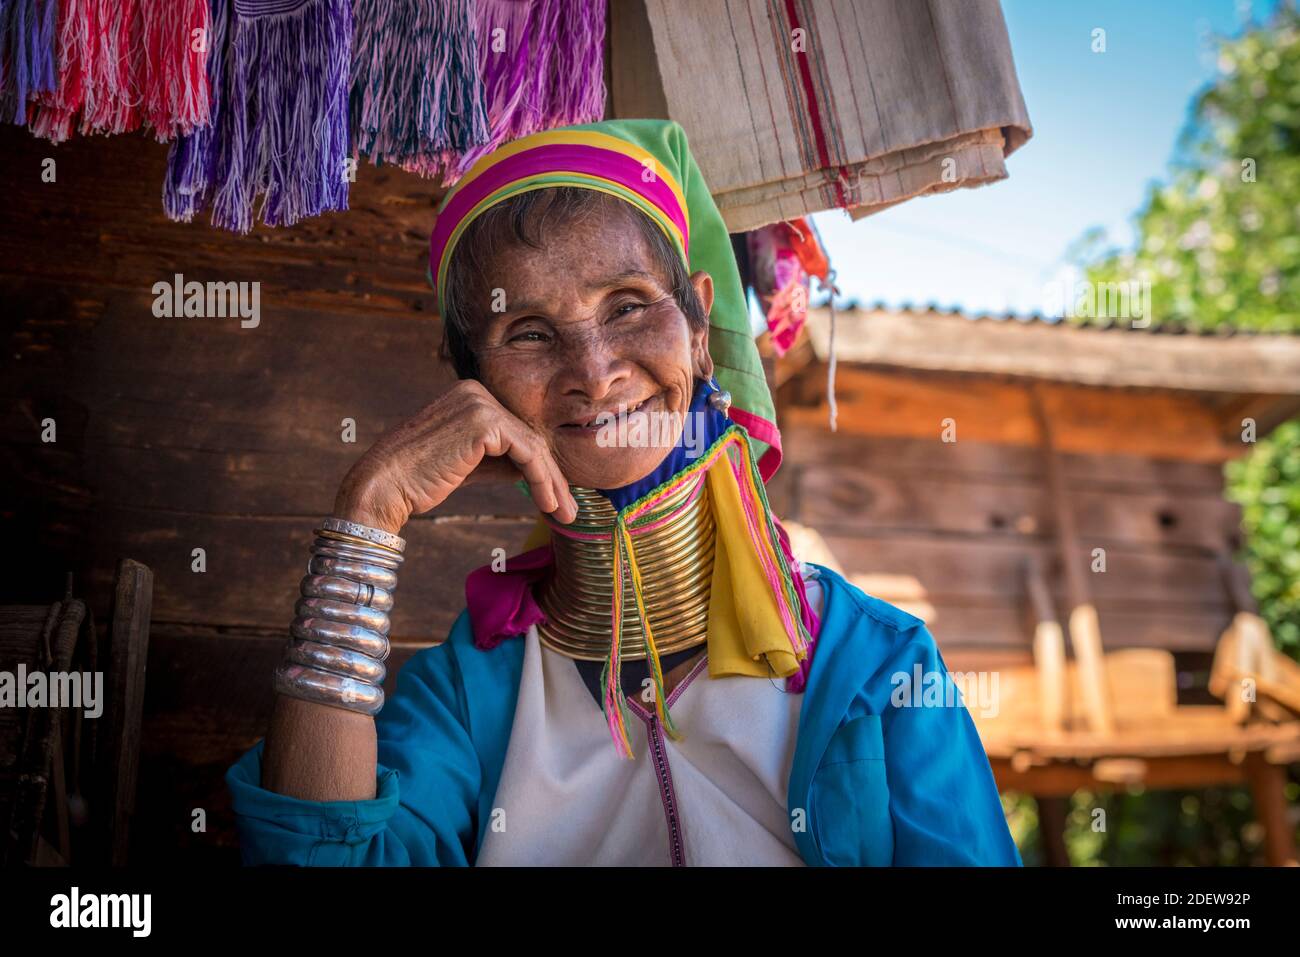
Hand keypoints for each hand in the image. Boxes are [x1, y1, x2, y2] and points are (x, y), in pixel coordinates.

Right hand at [333, 380, 577, 533]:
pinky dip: (542, 480)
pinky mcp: (484, 422)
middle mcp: (475, 391)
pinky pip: (527, 453)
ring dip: (552, 483)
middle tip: (568, 510)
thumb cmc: (418, 479)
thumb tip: (534, 471)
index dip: (540, 466)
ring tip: (563, 513)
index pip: (516, 431)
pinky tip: (548, 503)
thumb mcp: (468, 465)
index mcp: (469, 395)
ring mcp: (480, 403)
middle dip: (552, 476)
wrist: (384, 486)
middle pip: (528, 437)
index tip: (556, 495)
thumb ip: (499, 460)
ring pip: (533, 446)